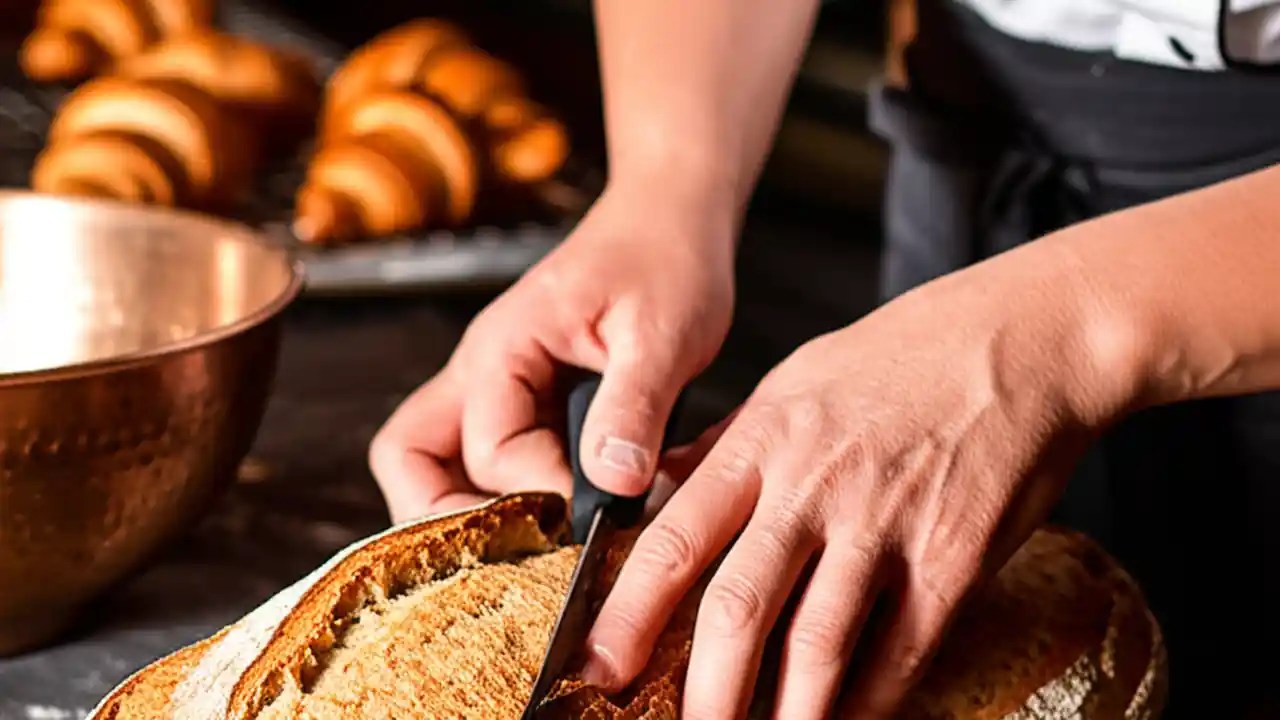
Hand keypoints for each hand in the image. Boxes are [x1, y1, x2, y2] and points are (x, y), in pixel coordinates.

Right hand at [369, 180, 735, 522]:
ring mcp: (494, 390)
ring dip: (469, 510)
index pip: (491, 449)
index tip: (600, 511)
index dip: (542, 492)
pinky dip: (507, 496)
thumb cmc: (663, 258)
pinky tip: (559, 513)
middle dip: (445, 519)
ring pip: (435, 464)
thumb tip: (613, 484)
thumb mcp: (663, 331)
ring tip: (530, 545)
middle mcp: (481, 371)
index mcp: (502, 348)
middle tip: (510, 558)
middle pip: (408, 458)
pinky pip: (484, 461)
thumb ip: (633, 406)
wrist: (669, 221)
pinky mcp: (522, 404)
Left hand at [583, 240, 1144, 717]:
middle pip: (737, 607)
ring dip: (784, 714)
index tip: (596, 664)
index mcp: (763, 440)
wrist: (1023, 338)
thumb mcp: (795, 380)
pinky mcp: (952, 557)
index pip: (676, 539)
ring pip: (816, 643)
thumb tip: (665, 487)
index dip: (627, 612)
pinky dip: (867, 701)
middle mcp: (813, 486)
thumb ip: (728, 443)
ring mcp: (885, 524)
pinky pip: (900, 648)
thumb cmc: (903, 355)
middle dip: (703, 690)